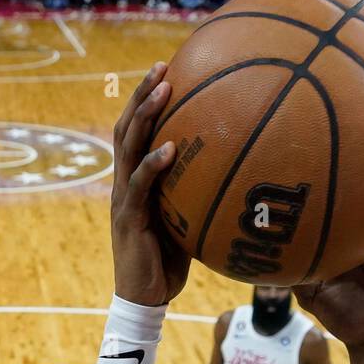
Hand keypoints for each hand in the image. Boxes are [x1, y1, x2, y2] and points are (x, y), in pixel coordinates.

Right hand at [111, 63, 190, 305]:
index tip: (167, 71)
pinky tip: (170, 149)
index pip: (137, 132)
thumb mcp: (187, 221)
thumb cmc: (169, 262)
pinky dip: (153, 165)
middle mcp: (124, 183)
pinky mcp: (129, 219)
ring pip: (129, 146)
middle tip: (162, 65)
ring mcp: (124, 199)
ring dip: (145, 114)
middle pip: (127, 127)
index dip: (146, 101)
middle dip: (142, 94)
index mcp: (135, 181)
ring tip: (163, 89)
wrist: (145, 297)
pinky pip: (140, 186)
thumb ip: (199, 195)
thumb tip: (239, 178)